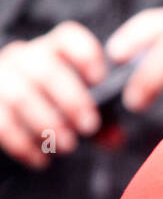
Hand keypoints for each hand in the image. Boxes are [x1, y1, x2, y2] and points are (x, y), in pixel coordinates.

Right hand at [0, 21, 105, 168]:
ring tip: (66, 146)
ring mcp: (0, 78)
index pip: (67, 38)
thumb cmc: (51, 112)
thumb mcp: (78, 113)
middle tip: (88, 126)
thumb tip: (114, 139)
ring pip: (20, 96)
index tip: (99, 79)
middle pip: (46, 68)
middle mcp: (24, 58)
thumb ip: (100, 123)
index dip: (85, 54)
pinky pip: (2, 122)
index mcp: (53, 53)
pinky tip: (40, 160)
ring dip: (47, 124)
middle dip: (71, 100)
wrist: (7, 121)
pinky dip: (23, 145)